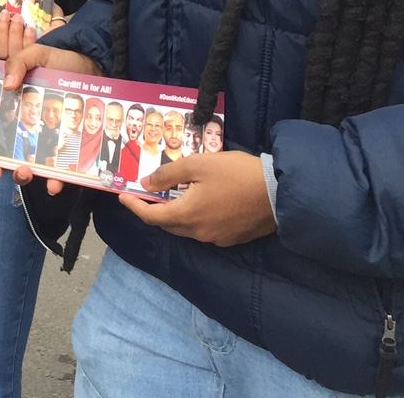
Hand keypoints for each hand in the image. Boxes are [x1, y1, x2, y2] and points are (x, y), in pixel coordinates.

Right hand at [0, 31, 102, 190]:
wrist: (95, 67)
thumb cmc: (62, 62)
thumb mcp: (38, 55)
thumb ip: (18, 62)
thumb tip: (7, 85)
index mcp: (15, 110)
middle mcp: (28, 130)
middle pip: (8, 157)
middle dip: (1, 169)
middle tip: (2, 170)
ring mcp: (49, 142)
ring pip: (32, 168)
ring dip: (25, 176)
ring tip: (28, 171)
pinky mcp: (70, 148)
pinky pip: (61, 171)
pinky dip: (57, 181)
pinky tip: (56, 182)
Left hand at [124, 151, 277, 246]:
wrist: (279, 192)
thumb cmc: (237, 174)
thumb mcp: (199, 165)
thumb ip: (169, 174)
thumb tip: (147, 184)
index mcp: (188, 215)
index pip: (152, 217)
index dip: (135, 207)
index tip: (123, 196)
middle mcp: (200, 232)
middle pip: (169, 224)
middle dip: (155, 210)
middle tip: (150, 194)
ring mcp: (218, 238)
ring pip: (188, 228)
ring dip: (177, 214)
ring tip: (176, 196)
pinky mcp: (234, 238)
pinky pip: (207, 230)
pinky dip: (197, 218)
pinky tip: (202, 203)